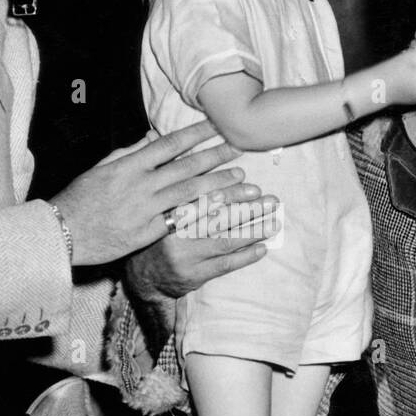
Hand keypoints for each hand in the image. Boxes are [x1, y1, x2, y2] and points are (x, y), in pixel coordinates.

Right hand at [52, 122, 249, 265]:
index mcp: (129, 164)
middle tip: (239, 149)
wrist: (63, 232)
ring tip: (240, 179)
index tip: (216, 125)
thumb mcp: (100, 169)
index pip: (169, 144)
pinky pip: (180, 220)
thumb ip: (128, 153)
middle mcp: (140, 183)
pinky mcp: (147, 232)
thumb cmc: (79, 199)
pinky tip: (222, 209)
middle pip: (186, 166)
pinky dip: (202, 214)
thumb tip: (149, 138)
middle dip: (215, 156)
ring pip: (189, 192)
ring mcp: (145, 208)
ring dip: (217, 185)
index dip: (195, 133)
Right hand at [125, 183, 279, 302]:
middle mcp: (174, 234)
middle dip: (247, 208)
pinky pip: (224, 265)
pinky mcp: (193, 276)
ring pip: (224, 241)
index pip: (198, 196)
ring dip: (253, 231)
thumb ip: (164, 175)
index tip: (245, 177)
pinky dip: (245, 256)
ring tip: (274, 222)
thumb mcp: (151, 202)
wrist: (141, 278)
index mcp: (165, 212)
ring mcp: (185, 257)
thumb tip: (163, 138)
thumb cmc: (152, 232)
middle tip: (272, 200)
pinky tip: (262, 247)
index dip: (223, 186)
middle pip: (216, 217)